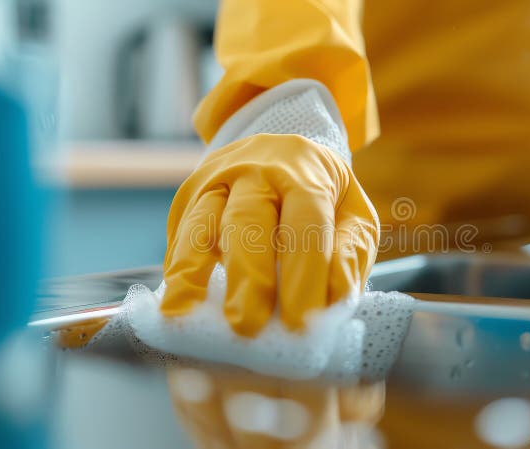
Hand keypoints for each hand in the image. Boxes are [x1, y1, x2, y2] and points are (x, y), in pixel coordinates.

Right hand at [161, 133, 378, 336]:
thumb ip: (349, 255)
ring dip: (192, 271)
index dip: (303, 275)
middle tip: (247, 326)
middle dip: (248, 276)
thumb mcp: (353, 215)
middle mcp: (256, 173)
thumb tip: (336, 298)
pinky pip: (180, 234)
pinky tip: (176, 302)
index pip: (305, 224)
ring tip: (184, 313)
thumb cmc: (324, 196)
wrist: (282, 152)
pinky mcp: (189, 197)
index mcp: (305, 176)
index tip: (300, 323)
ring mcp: (216, 181)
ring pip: (202, 223)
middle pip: (247, 220)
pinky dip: (177, 269)